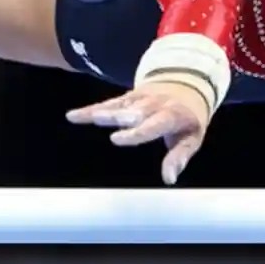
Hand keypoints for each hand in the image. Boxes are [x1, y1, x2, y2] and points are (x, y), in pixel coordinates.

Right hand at [65, 80, 212, 184]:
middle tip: (100, 120)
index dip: (135, 132)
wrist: (187, 84)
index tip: (116, 139)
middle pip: (133, 111)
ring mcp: (139, 100)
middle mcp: (153, 105)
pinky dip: (91, 110)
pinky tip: (73, 116)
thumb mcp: (192, 138)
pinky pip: (108, 104)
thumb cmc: (188, 118)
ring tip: (81, 117)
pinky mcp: (128, 98)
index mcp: (171, 115)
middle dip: (118, 116)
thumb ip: (179, 157)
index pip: (152, 124)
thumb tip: (169, 179)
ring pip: (118, 106)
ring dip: (101, 111)